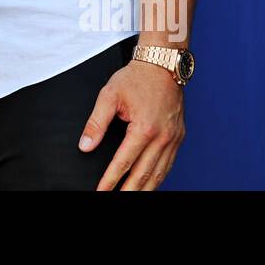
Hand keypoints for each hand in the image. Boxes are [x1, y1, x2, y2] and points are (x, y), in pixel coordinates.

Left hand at [79, 56, 184, 189]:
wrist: (162, 64)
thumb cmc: (135, 77)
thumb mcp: (109, 95)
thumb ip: (96, 123)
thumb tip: (85, 145)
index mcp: (144, 129)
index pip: (123, 163)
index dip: (110, 181)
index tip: (100, 192)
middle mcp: (162, 138)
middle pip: (143, 175)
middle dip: (128, 191)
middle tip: (113, 200)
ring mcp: (173, 138)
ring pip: (159, 174)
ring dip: (145, 190)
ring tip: (131, 197)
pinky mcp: (178, 137)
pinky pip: (169, 164)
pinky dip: (158, 178)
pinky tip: (149, 184)